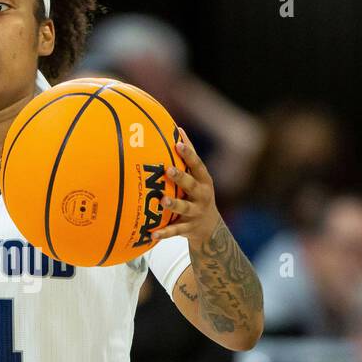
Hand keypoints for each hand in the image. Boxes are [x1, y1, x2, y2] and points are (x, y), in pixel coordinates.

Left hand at [152, 127, 222, 248]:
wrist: (210, 228)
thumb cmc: (198, 194)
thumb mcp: (198, 176)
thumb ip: (189, 156)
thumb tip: (178, 128)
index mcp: (203, 181)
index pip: (197, 165)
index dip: (189, 154)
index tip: (178, 143)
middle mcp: (201, 196)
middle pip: (191, 185)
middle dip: (181, 177)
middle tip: (168, 170)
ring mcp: (195, 213)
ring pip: (184, 208)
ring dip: (173, 204)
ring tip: (162, 200)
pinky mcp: (187, 228)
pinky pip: (175, 230)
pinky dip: (164, 233)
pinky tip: (152, 233)